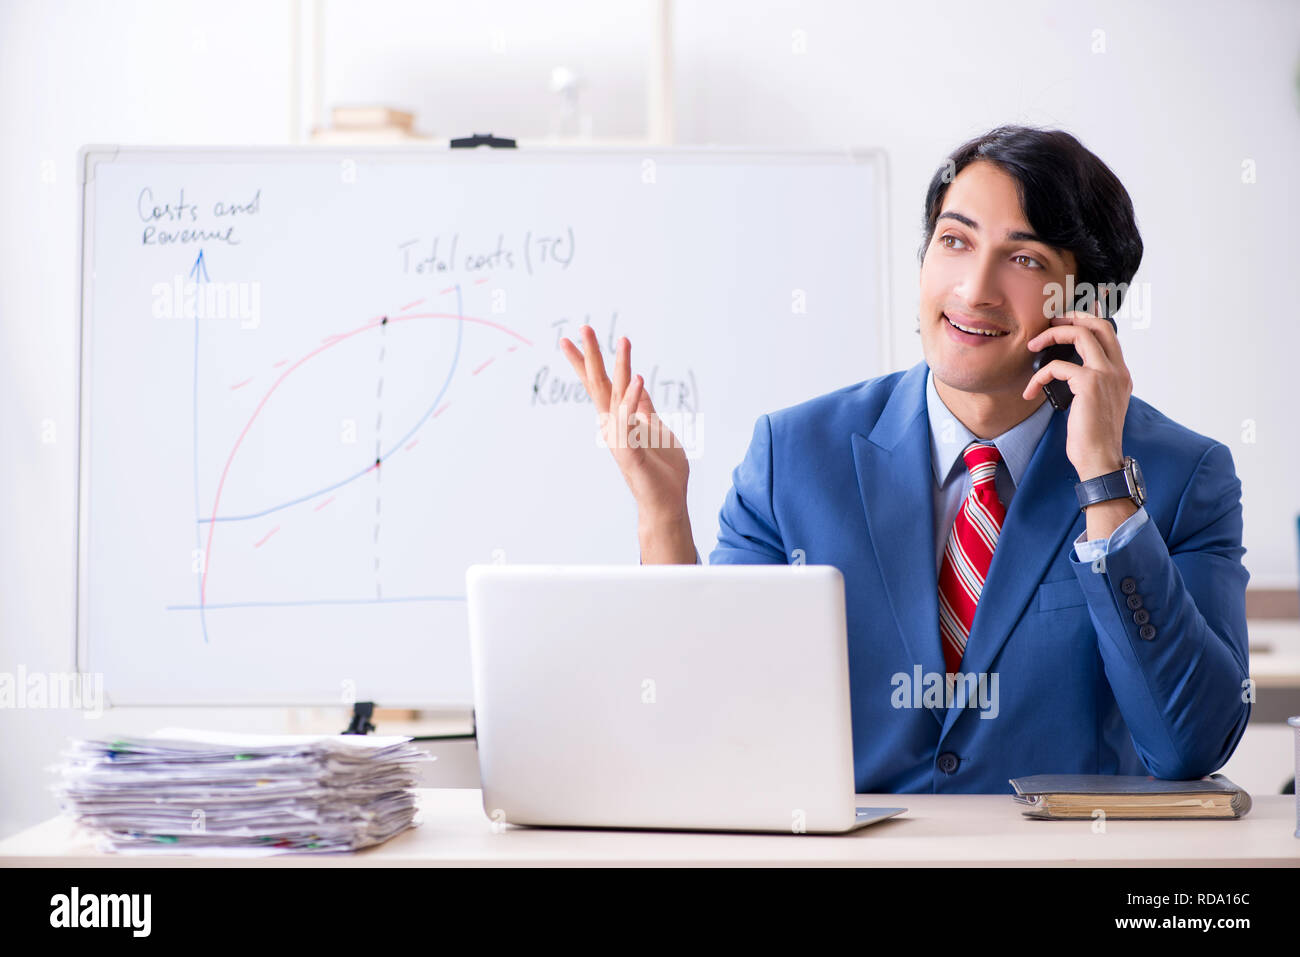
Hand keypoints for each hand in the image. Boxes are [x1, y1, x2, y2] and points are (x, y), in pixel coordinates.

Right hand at [559, 326, 690, 525]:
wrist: (666, 503)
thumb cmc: (662, 470)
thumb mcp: (656, 429)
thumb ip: (644, 409)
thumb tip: (638, 384)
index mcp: (620, 419)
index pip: (602, 383)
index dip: (591, 359)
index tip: (576, 337)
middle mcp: (615, 425)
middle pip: (599, 384)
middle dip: (591, 355)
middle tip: (582, 327)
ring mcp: (620, 437)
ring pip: (616, 395)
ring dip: (620, 366)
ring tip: (622, 340)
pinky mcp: (630, 451)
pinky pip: (630, 421)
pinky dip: (633, 399)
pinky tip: (639, 379)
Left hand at [1023, 305, 1132, 481]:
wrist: (1100, 459)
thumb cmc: (1092, 437)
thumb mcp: (1094, 404)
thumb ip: (1087, 383)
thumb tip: (1066, 370)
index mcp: (1120, 374)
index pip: (1109, 334)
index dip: (1087, 319)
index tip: (1065, 318)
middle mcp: (1117, 370)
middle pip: (1099, 325)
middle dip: (1071, 317)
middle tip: (1048, 323)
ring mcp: (1106, 375)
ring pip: (1081, 335)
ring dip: (1052, 335)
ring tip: (1033, 345)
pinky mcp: (1089, 384)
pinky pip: (1057, 366)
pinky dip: (1039, 376)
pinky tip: (1030, 391)